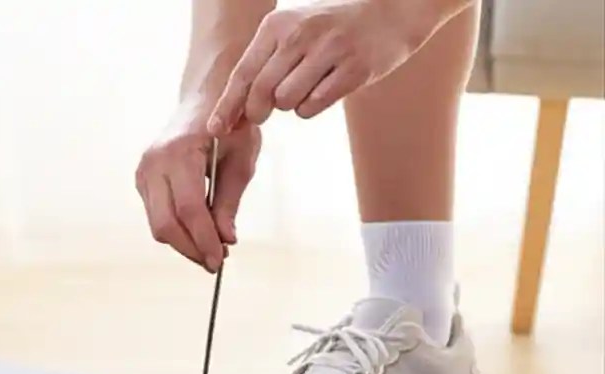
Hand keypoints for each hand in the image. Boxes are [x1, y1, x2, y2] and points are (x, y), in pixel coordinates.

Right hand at [136, 102, 261, 272]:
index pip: (188, 208)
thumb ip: (229, 201)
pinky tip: (197, 234)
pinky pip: (156, 216)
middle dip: (191, 248)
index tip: (220, 260)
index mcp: (180, 153)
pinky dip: (176, 230)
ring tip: (209, 251)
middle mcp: (154, 163)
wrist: (204, 101)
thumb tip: (226, 240)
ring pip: (157, 225)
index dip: (204, 239)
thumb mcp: (241, 160)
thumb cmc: (228, 127)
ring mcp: (143, 172)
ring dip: (184, 244)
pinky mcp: (142, 180)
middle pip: (166, 223)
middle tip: (215, 263)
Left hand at [207, 0, 468, 132]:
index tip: (215, 129)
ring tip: (305, 88)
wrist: (391, 12)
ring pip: (287, 101)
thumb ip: (263, 65)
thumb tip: (234, 112)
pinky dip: (311, 108)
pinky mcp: (354, 69)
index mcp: (278, 24)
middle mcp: (301, 34)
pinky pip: (314, 106)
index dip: (227, 105)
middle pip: (261, 91)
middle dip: (256, 112)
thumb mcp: (293, 32)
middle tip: (261, 115)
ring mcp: (329, 50)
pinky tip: (323, 90)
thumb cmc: (331, 29)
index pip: (243, 72)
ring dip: (289, 105)